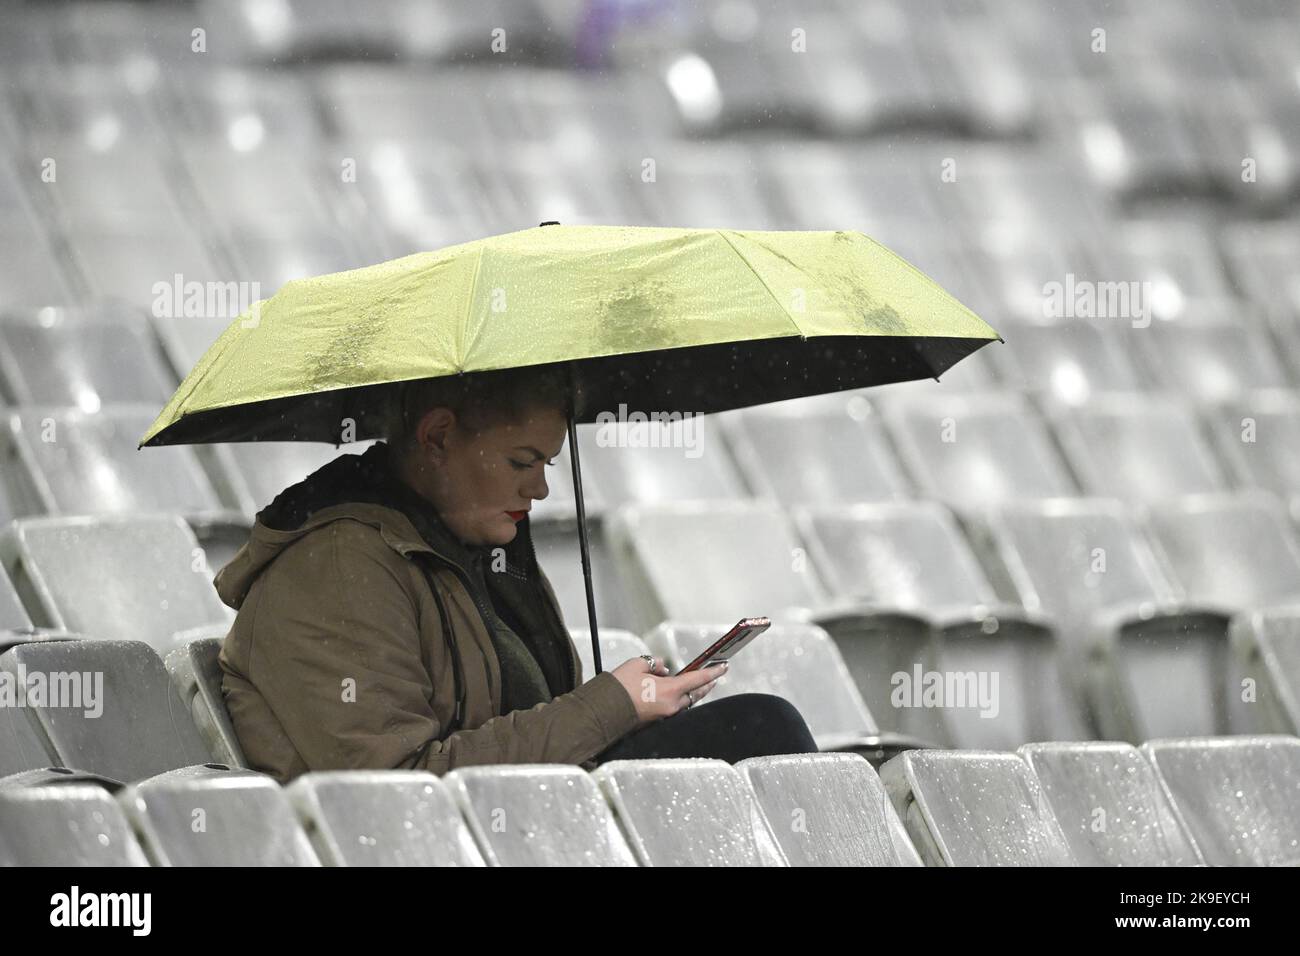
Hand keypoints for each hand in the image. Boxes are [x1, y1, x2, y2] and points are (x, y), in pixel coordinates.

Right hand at [610, 656, 726, 724]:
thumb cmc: (618, 687)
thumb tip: (663, 669)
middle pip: (695, 694)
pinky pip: (672, 708)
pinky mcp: (655, 722)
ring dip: (690, 692)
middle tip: (714, 676)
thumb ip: (654, 663)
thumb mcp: (636, 664)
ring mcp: (664, 717)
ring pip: (684, 702)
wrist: (602, 712)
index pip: (698, 679)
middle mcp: (671, 706)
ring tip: (692, 682)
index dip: (713, 672)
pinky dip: (676, 699)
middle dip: (705, 684)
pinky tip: (671, 692)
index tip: (724, 667)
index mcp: (669, 690)